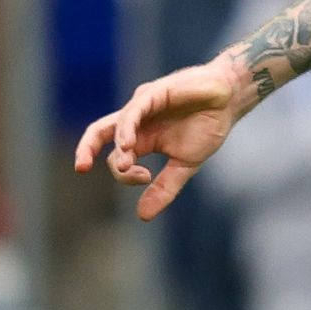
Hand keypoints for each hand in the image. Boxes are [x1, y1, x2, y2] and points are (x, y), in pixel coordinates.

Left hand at [74, 60, 249, 219]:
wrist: (230, 99)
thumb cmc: (209, 126)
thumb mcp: (185, 164)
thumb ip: (164, 188)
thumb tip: (142, 217)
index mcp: (142, 139)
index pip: (118, 158)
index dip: (124, 174)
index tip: (146, 179)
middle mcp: (136, 122)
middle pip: (100, 134)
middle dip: (86, 150)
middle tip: (81, 168)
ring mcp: (142, 106)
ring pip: (116, 125)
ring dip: (118, 147)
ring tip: (123, 164)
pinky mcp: (153, 93)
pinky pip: (133, 111)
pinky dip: (128, 128)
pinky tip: (129, 144)